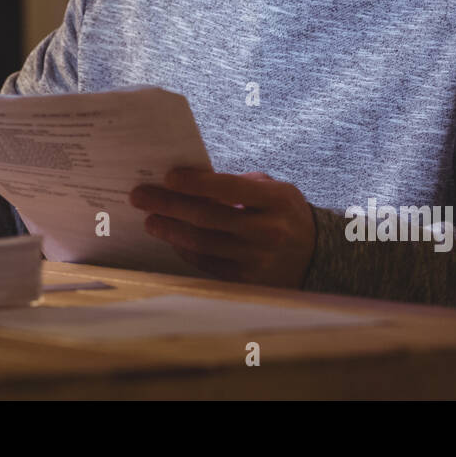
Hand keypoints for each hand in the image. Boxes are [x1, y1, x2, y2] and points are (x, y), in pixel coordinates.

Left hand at [129, 167, 315, 287]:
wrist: (316, 255)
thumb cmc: (283, 213)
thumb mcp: (273, 190)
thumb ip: (238, 185)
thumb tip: (191, 182)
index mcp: (277, 201)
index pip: (231, 189)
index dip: (197, 183)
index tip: (168, 176)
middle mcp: (269, 231)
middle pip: (209, 218)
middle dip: (169, 205)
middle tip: (140, 196)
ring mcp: (258, 260)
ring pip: (203, 244)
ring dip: (170, 231)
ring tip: (150, 219)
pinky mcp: (247, 280)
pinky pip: (207, 263)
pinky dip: (185, 249)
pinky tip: (171, 237)